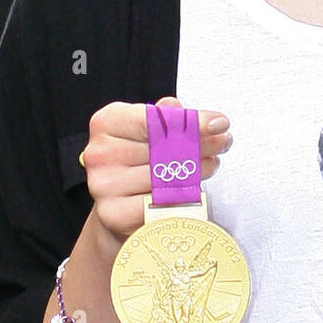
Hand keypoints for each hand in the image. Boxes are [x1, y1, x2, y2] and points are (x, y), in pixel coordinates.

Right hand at [79, 96, 231, 244]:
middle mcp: (100, 153)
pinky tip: (192, 191)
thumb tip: (179, 108)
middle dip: (201, 145)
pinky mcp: (114, 214)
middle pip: (163, 148)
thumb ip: (165, 117)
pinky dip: (183, 198)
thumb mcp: (149, 132)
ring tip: (209, 165)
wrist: (120, 208)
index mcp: (106, 123)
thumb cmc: (138, 163)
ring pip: (166, 176)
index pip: (152, 118)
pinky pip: (161, 204)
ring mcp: (104, 185)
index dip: (190, 121)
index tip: (218, 123)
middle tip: (223, 144)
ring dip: (197, 171)